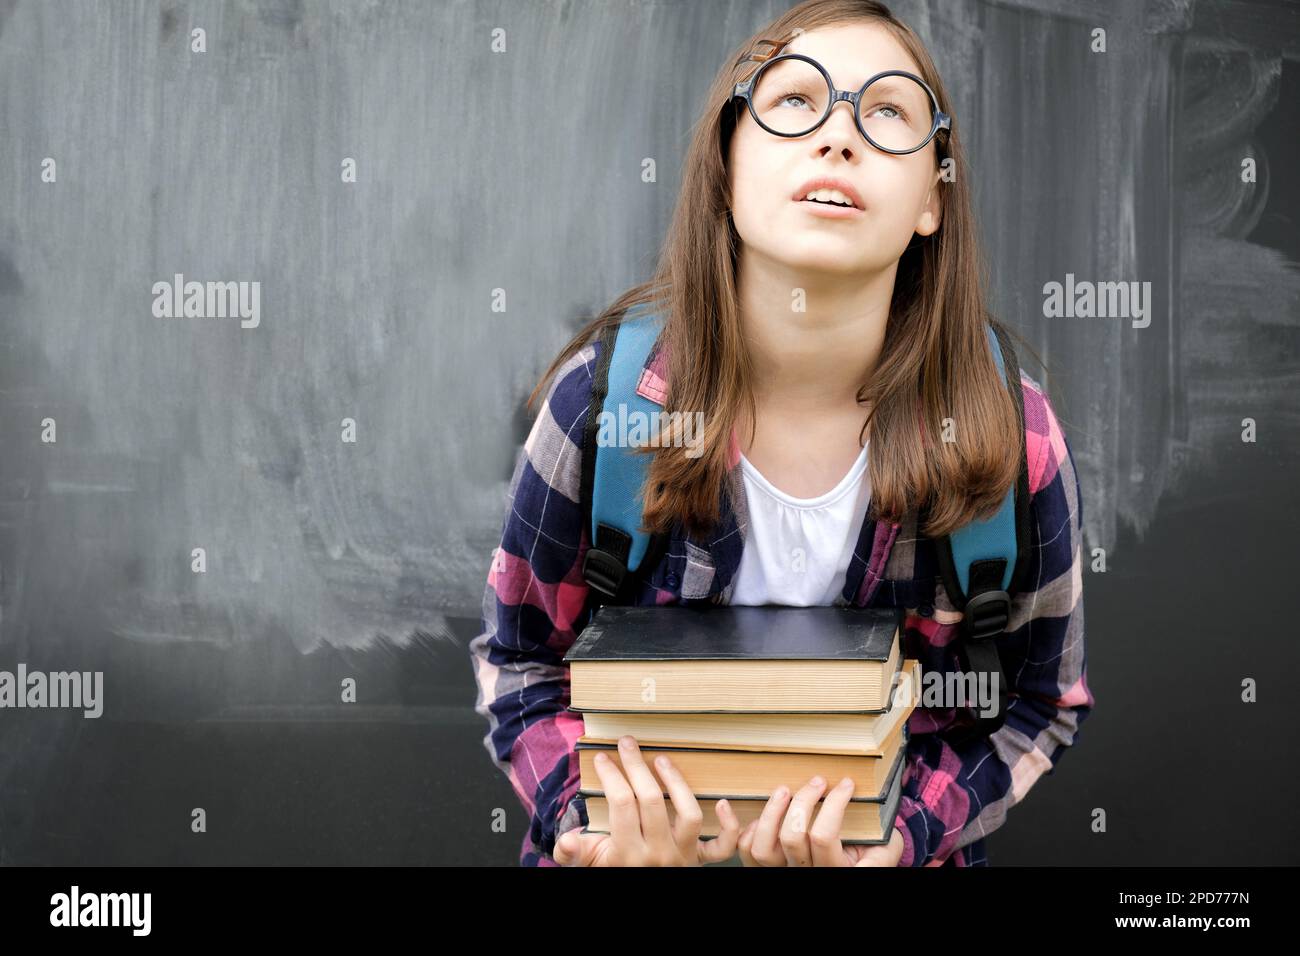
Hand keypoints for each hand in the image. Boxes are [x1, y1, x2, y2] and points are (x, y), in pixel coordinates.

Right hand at [553, 735, 740, 866]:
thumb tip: (566, 839)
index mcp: (627, 854)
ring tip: (661, 759)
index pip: (620, 805)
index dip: (611, 776)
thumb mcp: (588, 866)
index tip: (602, 758)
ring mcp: (682, 856)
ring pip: (688, 815)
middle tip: (627, 743)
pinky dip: (729, 826)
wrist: (636, 893)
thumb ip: (573, 854)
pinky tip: (721, 801)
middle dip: (636, 766)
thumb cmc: (613, 872)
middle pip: (651, 801)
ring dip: (677, 783)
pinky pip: (722, 847)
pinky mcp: (700, 860)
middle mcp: (658, 854)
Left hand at [737, 775, 906, 866]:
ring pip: (764, 848)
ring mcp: (785, 871)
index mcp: (837, 870)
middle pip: (792, 838)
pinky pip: (748, 853)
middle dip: (803, 801)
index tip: (846, 782)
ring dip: (771, 813)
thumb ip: (880, 846)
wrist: (861, 866)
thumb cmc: (872, 854)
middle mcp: (807, 873)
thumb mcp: (885, 851)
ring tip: (784, 789)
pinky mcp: (769, 867)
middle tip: (817, 780)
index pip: (824, 836)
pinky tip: (763, 810)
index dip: (834, 803)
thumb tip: (864, 832)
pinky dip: (748, 830)